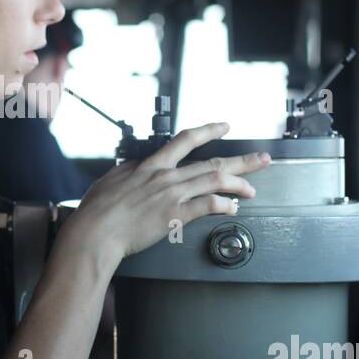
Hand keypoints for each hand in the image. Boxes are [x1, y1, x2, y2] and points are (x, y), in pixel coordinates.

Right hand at [64, 122, 269, 268]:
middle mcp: (166, 176)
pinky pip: (208, 206)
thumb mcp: (112, 179)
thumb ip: (130, 170)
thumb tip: (137, 165)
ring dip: (239, 183)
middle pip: (212, 162)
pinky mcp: (175, 215)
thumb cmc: (98, 210)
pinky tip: (233, 208)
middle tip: (262, 159)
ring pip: (215, 181)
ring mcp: (173, 195)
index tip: (224, 126)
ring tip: (252, 188)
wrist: (96, 231)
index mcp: (151, 165)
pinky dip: (224, 205)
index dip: (209, 131)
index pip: (186, 140)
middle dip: (241, 160)